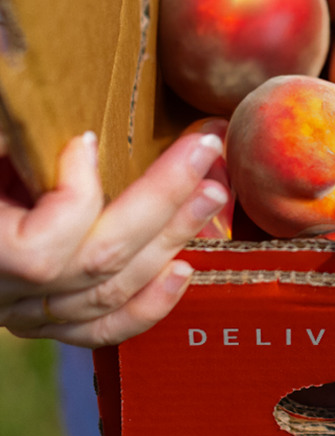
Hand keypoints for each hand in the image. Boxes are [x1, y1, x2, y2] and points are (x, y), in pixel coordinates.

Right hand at [0, 130, 227, 346]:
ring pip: (111, 290)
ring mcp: (25, 313)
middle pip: (97, 260)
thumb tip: (56, 106)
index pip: (40, 247)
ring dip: (172, 237)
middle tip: (204, 150)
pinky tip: (186, 269)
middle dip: (161, 200)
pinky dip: (149, 305)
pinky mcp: (44, 320)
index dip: (75, 193)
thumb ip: (6, 135)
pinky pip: (102, 330)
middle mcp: (3, 292)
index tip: (88, 137)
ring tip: (213, 190)